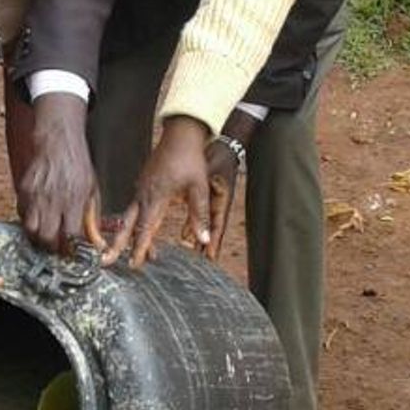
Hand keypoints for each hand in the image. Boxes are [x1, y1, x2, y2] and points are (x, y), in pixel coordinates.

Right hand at [17, 93, 102, 253]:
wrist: (55, 140)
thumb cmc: (76, 163)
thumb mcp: (91, 188)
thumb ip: (91, 215)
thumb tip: (95, 239)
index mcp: (73, 200)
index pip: (70, 235)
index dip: (70, 248)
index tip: (72, 253)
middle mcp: (52, 200)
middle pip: (46, 237)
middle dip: (52, 248)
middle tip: (57, 249)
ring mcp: (34, 196)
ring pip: (30, 230)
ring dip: (38, 237)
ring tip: (47, 237)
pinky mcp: (22, 191)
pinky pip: (22, 215)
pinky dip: (29, 222)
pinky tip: (39, 219)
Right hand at [104, 116, 212, 267]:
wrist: (181, 134)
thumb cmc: (190, 158)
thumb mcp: (199, 187)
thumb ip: (200, 215)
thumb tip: (204, 239)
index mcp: (156, 196)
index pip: (145, 227)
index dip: (139, 247)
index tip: (134, 263)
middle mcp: (144, 193)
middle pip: (127, 224)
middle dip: (117, 244)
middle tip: (107, 261)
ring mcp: (141, 188)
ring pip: (129, 216)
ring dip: (126, 235)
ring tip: (124, 253)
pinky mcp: (143, 184)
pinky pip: (134, 207)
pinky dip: (133, 221)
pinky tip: (138, 228)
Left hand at [204, 139, 240, 257]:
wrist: (224, 145)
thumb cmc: (217, 158)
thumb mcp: (207, 179)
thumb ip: (200, 203)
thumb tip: (195, 225)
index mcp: (222, 201)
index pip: (217, 227)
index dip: (213, 243)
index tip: (211, 257)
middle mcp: (220, 204)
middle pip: (213, 230)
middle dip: (209, 246)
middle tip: (205, 263)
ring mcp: (215, 201)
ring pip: (207, 224)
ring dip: (201, 239)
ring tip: (196, 256)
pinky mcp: (209, 197)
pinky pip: (201, 216)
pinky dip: (195, 228)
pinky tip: (186, 237)